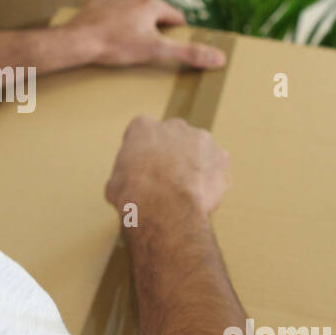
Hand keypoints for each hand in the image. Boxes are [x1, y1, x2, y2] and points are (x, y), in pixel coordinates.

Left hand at [64, 0, 225, 70]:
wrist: (78, 41)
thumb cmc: (117, 45)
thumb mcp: (157, 51)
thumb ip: (188, 54)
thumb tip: (219, 58)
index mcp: (151, 5)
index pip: (175, 17)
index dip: (179, 32)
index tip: (176, 44)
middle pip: (153, 14)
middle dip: (155, 30)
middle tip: (152, 48)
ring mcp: (113, 1)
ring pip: (131, 14)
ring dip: (134, 26)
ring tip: (130, 45)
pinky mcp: (95, 7)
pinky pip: (110, 16)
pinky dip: (113, 25)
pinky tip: (109, 39)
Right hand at [104, 115, 231, 219]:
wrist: (164, 207)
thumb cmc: (134, 195)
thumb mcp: (114, 185)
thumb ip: (123, 177)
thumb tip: (124, 188)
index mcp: (142, 127)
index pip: (142, 133)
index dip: (143, 153)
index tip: (143, 168)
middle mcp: (174, 126)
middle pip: (174, 137)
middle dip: (173, 155)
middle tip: (167, 180)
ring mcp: (202, 140)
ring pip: (199, 151)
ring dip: (195, 166)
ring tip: (187, 191)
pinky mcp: (221, 158)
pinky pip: (217, 169)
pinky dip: (212, 181)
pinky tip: (202, 198)